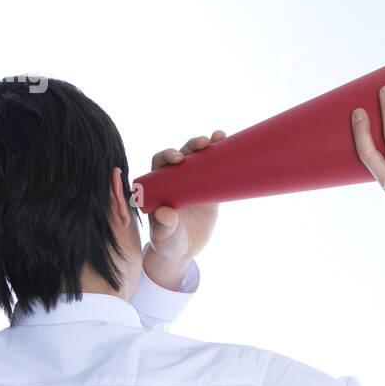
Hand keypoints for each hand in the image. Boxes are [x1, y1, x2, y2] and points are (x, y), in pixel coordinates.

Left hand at [142, 130, 225, 288]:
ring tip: (219, 136)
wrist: (183, 249)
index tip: (178, 159)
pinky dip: (221, 154)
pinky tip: (227, 141)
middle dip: (190, 145)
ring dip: (207, 144)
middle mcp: (174, 179)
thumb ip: (163, 227)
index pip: (159, 163)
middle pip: (181, 154)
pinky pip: (215, 168)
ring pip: (199, 157)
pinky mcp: (209, 187)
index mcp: (158, 185)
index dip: (167, 155)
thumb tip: (165, 213)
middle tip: (202, 143)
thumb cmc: (168, 243)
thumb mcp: (165, 236)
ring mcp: (192, 182)